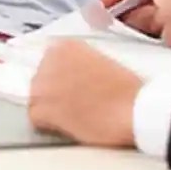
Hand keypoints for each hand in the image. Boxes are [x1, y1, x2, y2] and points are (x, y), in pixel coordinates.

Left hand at [28, 39, 142, 147]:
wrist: (134, 108)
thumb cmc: (127, 88)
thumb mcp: (101, 62)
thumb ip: (79, 65)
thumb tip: (71, 80)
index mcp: (65, 46)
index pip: (50, 62)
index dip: (62, 77)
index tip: (71, 86)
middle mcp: (49, 60)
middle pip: (41, 79)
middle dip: (54, 91)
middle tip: (74, 103)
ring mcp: (42, 84)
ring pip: (36, 98)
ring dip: (51, 107)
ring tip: (75, 115)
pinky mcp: (41, 109)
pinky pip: (36, 117)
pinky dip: (49, 123)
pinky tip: (69, 124)